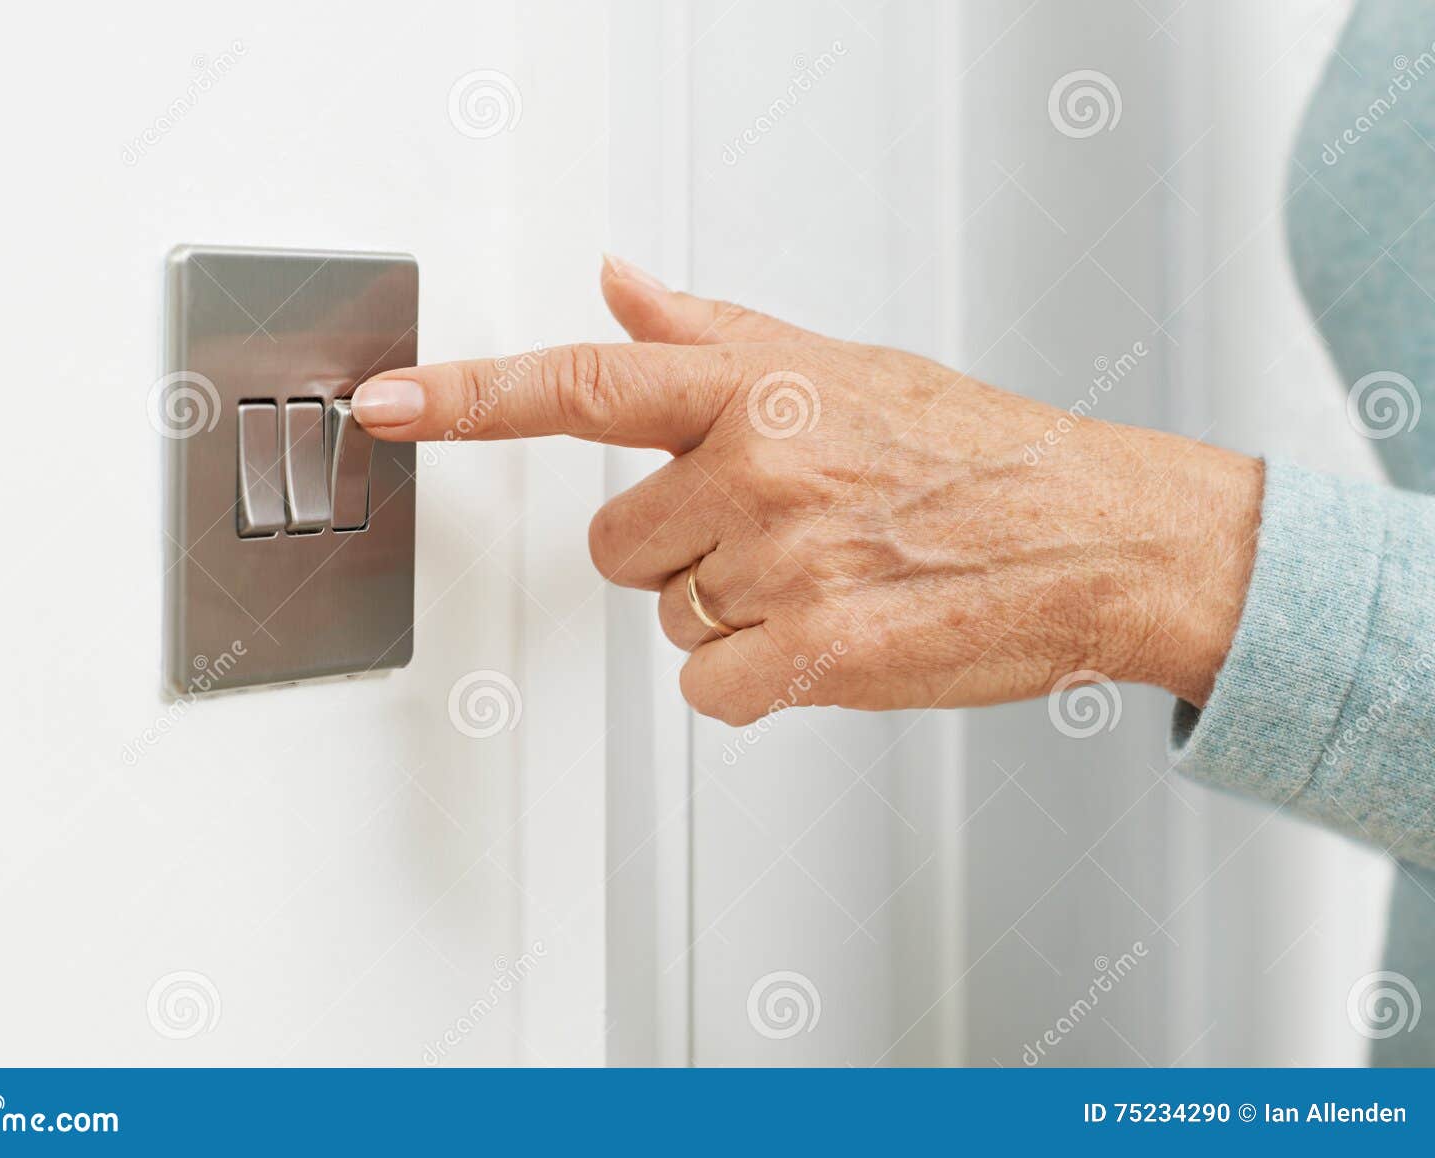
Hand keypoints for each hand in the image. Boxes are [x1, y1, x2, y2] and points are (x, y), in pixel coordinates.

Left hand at [351, 257, 1262, 724]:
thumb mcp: (841, 364)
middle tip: (780, 536)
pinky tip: (834, 639)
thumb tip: (618, 285)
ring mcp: (784, 560)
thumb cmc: (975, 449)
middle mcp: (759, 463)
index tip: (386, 406)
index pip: (582, 383)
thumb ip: (712, 333)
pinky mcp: (816, 652)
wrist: (1096, 533)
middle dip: (679, 551)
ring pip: (672, 621)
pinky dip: (760, 683)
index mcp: (756, 387)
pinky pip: (714, 688)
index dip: (467, 397)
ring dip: (735, 616)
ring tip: (829, 580)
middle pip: (616, 545)